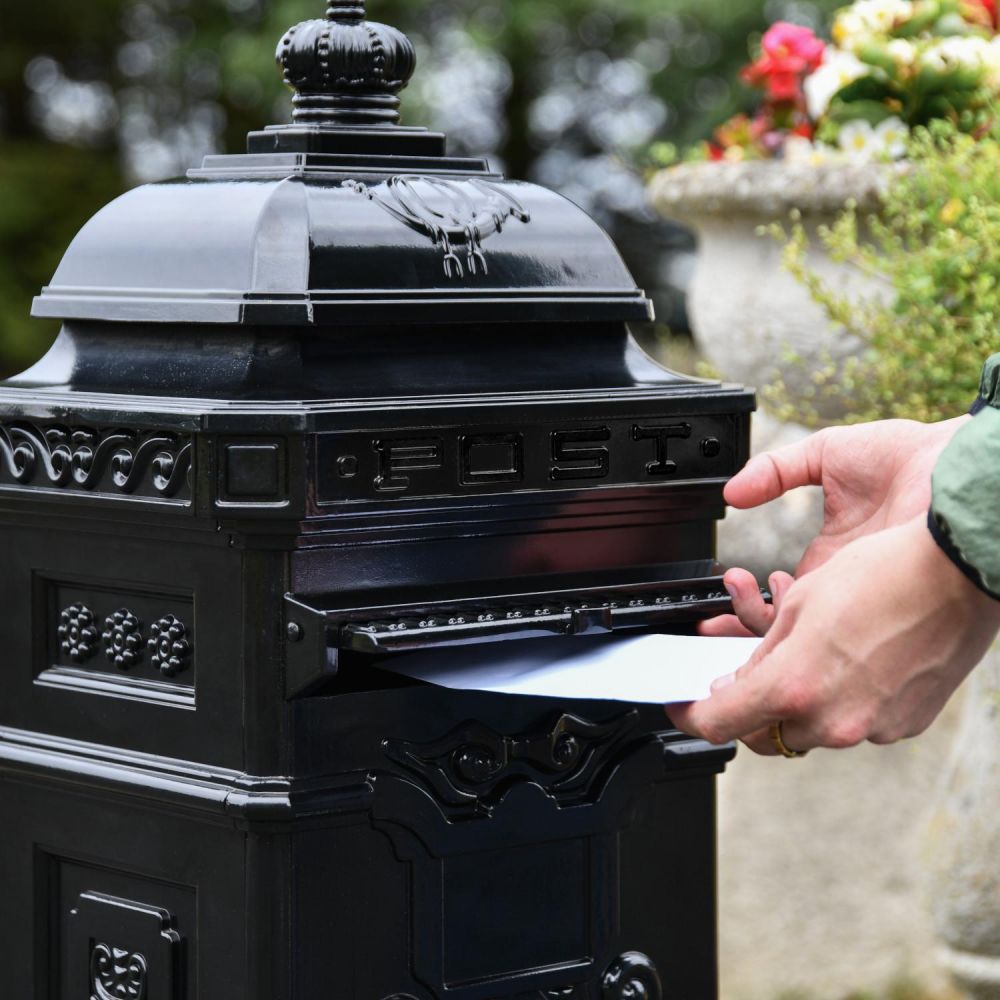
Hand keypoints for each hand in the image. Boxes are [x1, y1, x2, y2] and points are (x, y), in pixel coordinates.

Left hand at [671, 516, 999, 754]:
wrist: (961, 574)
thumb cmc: (882, 575)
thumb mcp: (799, 604)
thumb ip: (760, 654)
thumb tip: (738, 683)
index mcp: (794, 687)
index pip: (719, 723)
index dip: (690, 716)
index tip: (681, 706)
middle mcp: (832, 720)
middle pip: (764, 736)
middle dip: (745, 711)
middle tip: (738, 679)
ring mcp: (871, 729)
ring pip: (809, 731)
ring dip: (794, 704)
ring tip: (802, 656)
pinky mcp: (903, 725)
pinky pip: (853, 723)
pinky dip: (837, 701)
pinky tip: (845, 662)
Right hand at [701, 416, 969, 638]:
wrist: (955, 466)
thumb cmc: (906, 458)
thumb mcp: (824, 456)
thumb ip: (774, 471)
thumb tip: (731, 492)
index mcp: (832, 565)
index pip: (779, 604)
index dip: (743, 607)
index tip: (718, 597)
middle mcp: (843, 595)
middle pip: (783, 636)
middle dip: (741, 631)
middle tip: (711, 618)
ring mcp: (858, 608)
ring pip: (797, 646)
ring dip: (756, 621)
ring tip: (741, 586)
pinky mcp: (873, 615)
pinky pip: (824, 641)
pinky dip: (788, 625)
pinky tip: (776, 591)